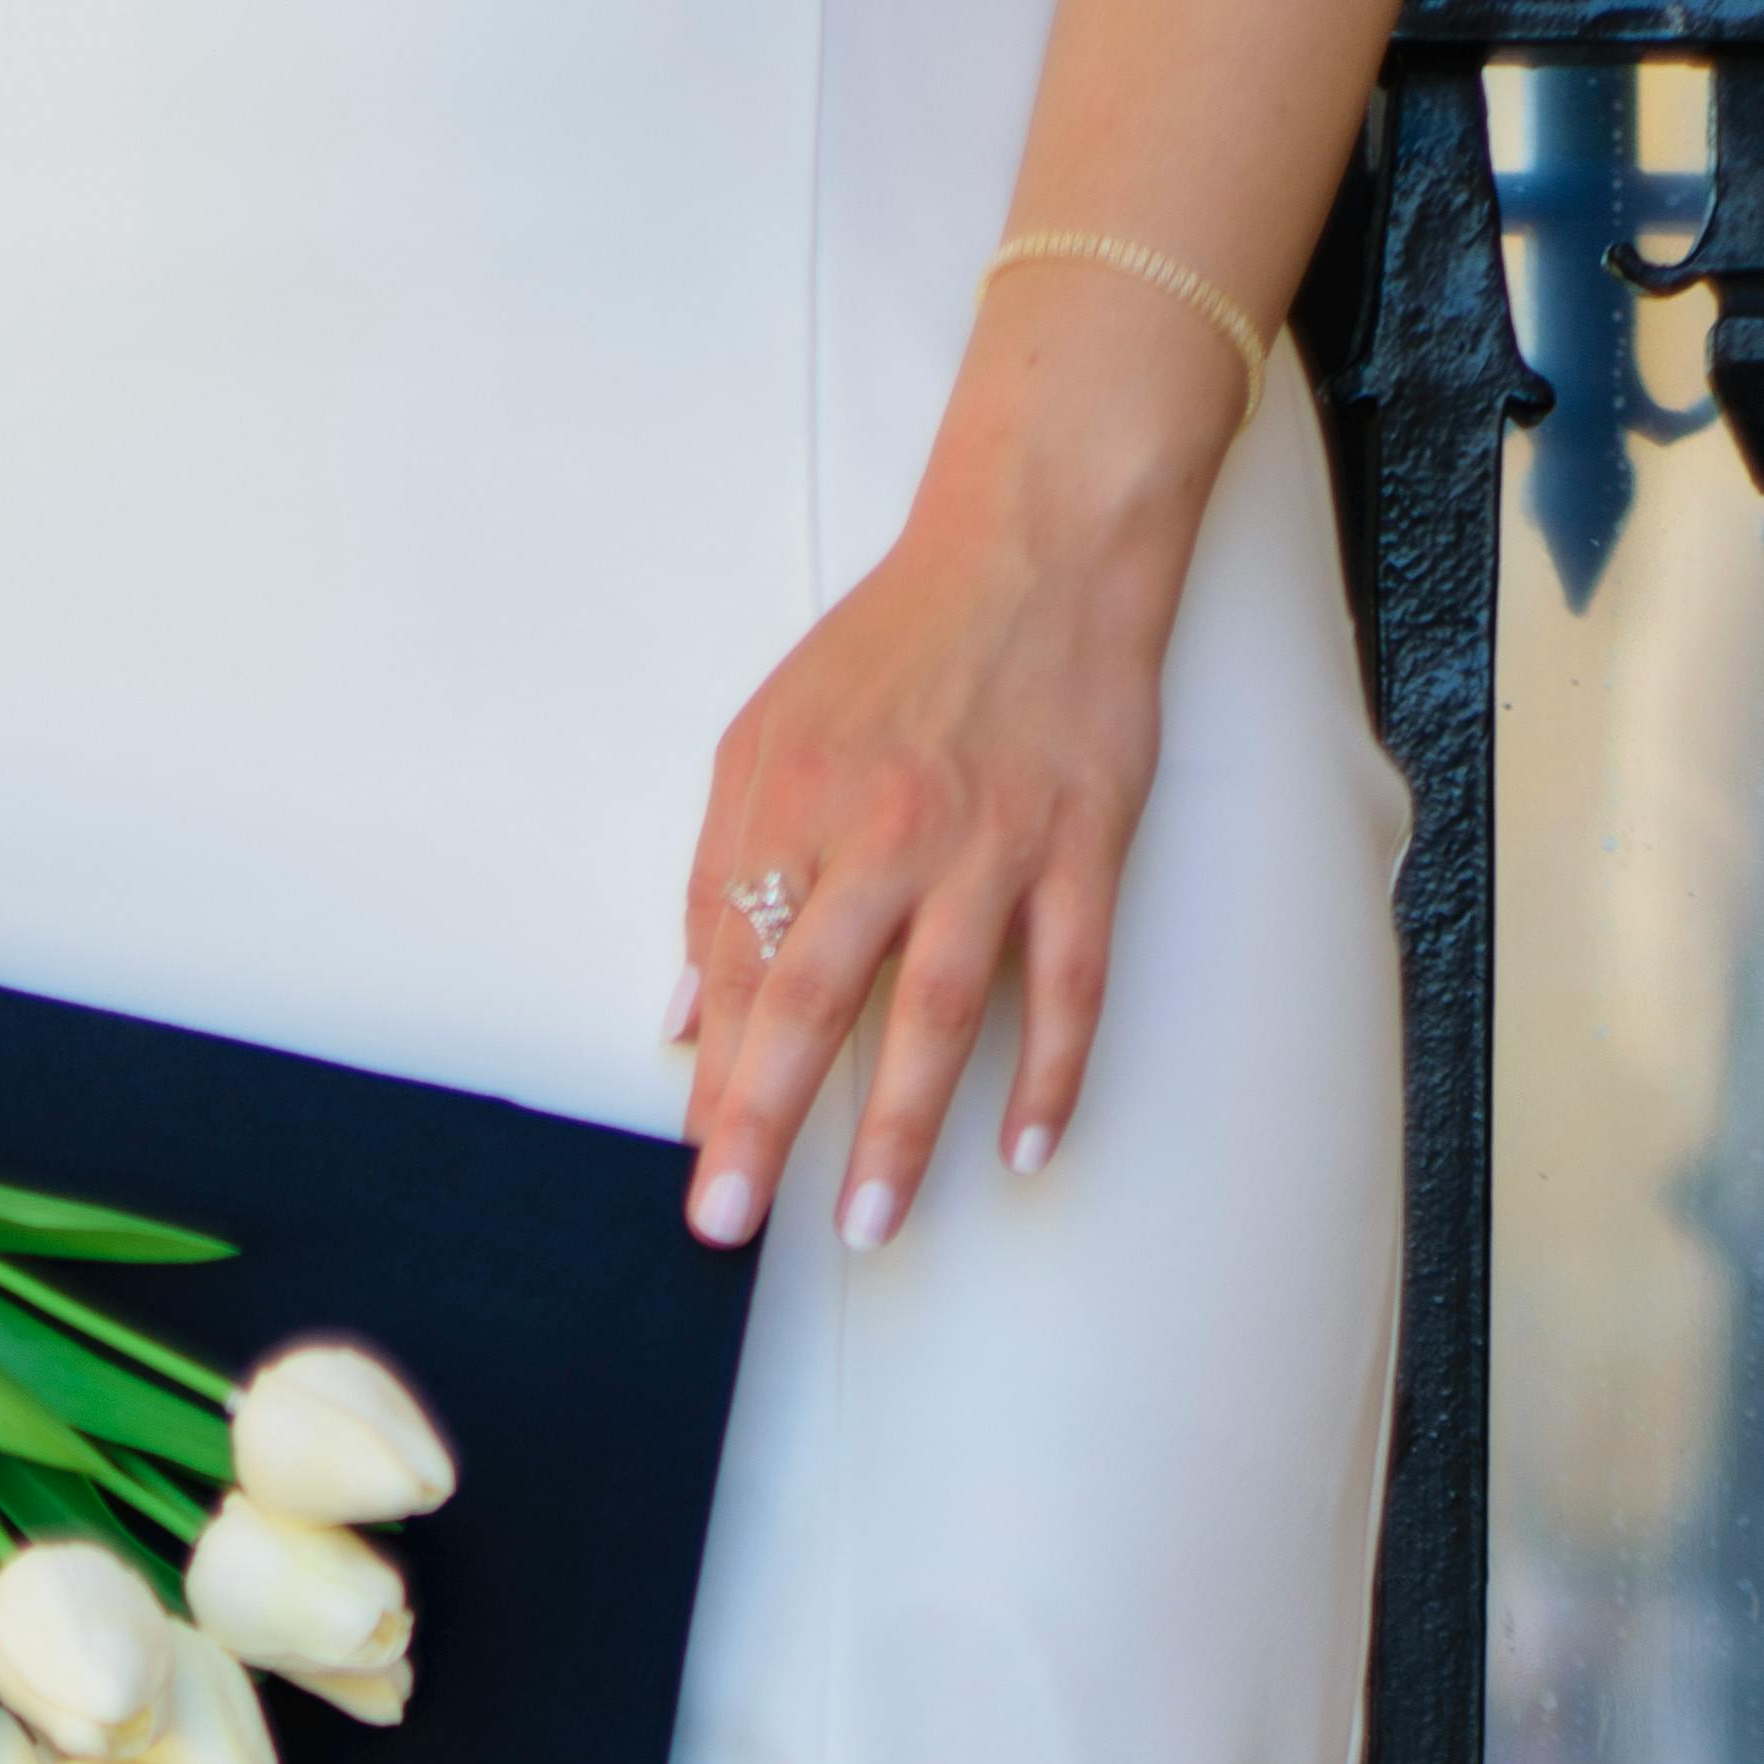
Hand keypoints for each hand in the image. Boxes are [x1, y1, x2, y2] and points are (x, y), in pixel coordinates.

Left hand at [676, 302, 1231, 1253]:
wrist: (1039, 539)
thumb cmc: (897, 646)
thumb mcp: (766, 737)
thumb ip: (718, 873)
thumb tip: (679, 1017)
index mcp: (794, 801)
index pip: (736, 961)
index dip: (713, 1071)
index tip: (700, 1164)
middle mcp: (885, 827)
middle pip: (810, 995)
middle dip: (762, 1118)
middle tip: (728, 1221)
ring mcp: (991, 841)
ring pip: (939, 1006)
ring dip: (901, 1124)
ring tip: (868, 1223)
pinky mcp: (1083, 843)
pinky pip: (1071, 978)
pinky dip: (1052, 1069)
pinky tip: (1027, 1149)